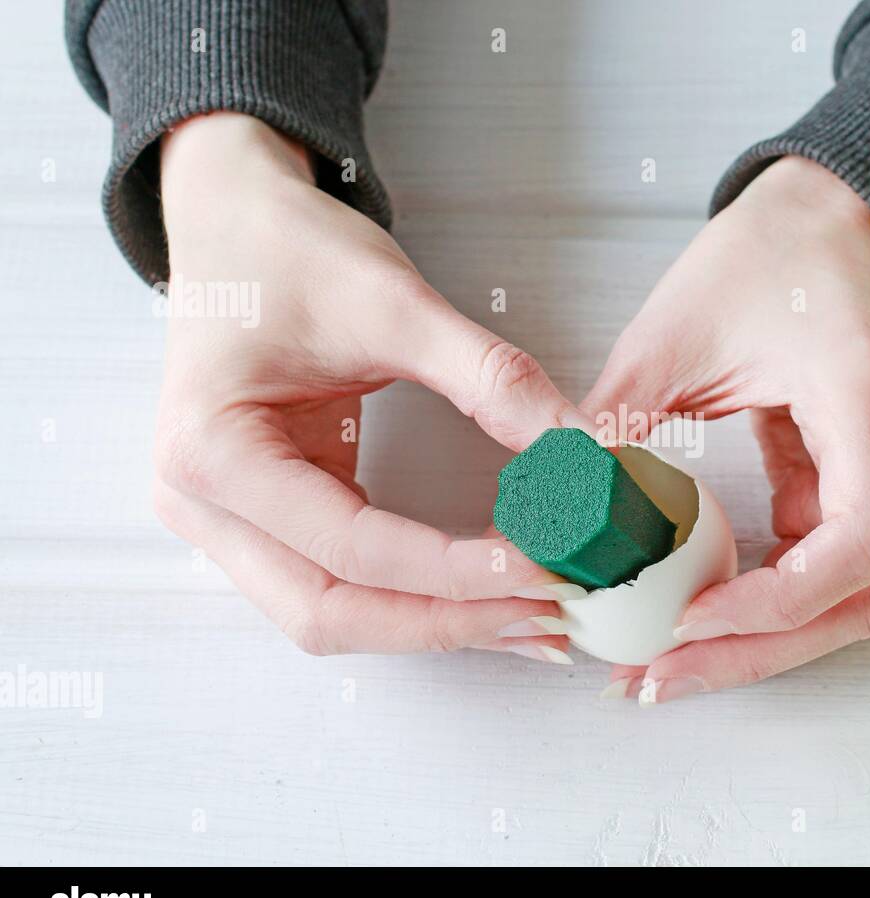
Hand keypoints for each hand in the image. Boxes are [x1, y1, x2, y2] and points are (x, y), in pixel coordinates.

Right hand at [152, 112, 589, 659]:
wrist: (237, 220)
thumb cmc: (291, 250)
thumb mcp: (395, 304)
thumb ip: (493, 382)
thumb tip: (586, 452)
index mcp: (213, 452)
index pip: (351, 548)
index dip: (455, 570)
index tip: (542, 567)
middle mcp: (202, 507)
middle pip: (332, 611)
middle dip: (448, 621)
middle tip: (549, 616)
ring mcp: (227, 523)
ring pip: (335, 615)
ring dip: (435, 624)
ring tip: (532, 617)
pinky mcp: (268, 520)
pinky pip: (343, 585)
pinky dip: (416, 597)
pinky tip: (487, 593)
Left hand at [583, 156, 869, 700]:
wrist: (826, 220)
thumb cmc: (768, 255)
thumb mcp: (676, 332)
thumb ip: (617, 419)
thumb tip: (552, 503)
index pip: (857, 548)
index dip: (774, 604)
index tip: (686, 623)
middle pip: (853, 601)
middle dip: (755, 651)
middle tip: (658, 677)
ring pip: (838, 599)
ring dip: (754, 639)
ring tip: (662, 662)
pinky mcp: (849, 484)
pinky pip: (813, 566)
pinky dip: (753, 599)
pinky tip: (684, 609)